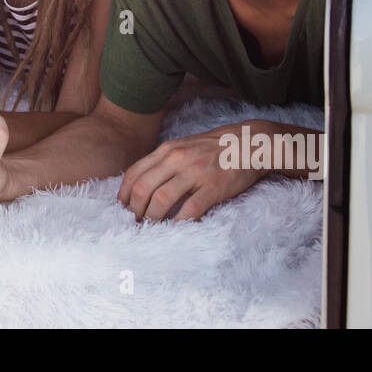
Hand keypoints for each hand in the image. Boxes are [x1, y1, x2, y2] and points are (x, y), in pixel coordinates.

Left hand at [117, 120, 268, 221]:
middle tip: (135, 223)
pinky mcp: (214, 187)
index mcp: (167, 150)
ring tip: (151, 229)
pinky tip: (174, 229)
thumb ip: (163, 161)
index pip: (134, 173)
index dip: (124, 195)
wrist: (249, 142)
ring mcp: (195, 173)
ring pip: (162, 200)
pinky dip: (178, 222)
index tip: (123, 209)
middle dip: (135, 210)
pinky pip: (190, 209)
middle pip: (144, 188)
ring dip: (153, 219)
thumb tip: (142, 184)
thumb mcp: (183, 147)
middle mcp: (177, 159)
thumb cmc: (213, 148)